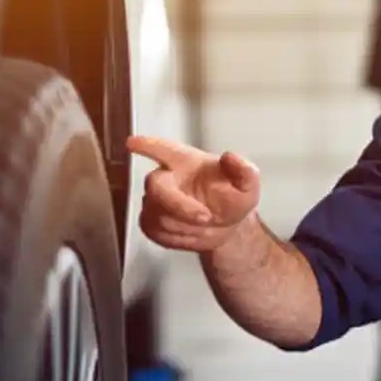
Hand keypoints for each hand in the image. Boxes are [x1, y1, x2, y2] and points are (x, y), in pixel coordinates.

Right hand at [127, 136, 260, 251]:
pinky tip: (193, 232)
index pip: (163, 148)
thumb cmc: (233, 198)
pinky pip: (155, 230)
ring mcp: (155, 200)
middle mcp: (167, 177)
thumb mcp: (248, 184)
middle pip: (156, 185)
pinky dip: (177, 238)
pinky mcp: (150, 221)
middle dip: (179, 205)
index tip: (133, 143)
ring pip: (158, 214)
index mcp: (186, 161)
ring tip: (207, 224)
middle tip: (205, 217)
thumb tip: (231, 157)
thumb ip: (244, 170)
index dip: (147, 145)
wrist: (228, 226)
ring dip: (186, 225)